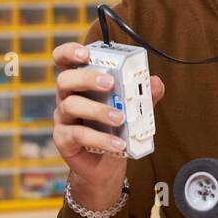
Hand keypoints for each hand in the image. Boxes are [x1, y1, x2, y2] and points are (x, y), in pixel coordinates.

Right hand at [52, 41, 164, 210]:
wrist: (106, 164)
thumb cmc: (114, 129)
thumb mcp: (131, 109)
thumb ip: (142, 96)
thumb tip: (154, 82)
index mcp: (79, 84)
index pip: (64, 60)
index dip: (70, 52)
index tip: (86, 53)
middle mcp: (66, 97)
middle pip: (65, 79)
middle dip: (86, 78)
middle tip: (109, 83)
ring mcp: (63, 118)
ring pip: (72, 106)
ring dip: (98, 110)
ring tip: (120, 118)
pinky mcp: (64, 139)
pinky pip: (78, 135)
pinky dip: (100, 139)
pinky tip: (118, 143)